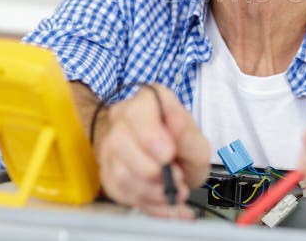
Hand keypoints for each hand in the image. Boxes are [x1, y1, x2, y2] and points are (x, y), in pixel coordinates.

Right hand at [95, 84, 210, 217]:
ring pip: (119, 173)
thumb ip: (188, 135)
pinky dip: (147, 204)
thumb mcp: (198, 142)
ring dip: (152, 192)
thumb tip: (177, 124)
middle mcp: (123, 119)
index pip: (137, 112)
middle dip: (151, 171)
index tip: (167, 154)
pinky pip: (120, 193)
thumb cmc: (184, 147)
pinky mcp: (107, 173)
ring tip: (175, 193)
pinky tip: (164, 203)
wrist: (177, 164)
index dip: (150, 136)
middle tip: (177, 180)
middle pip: (120, 143)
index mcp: (148, 101)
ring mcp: (111, 147)